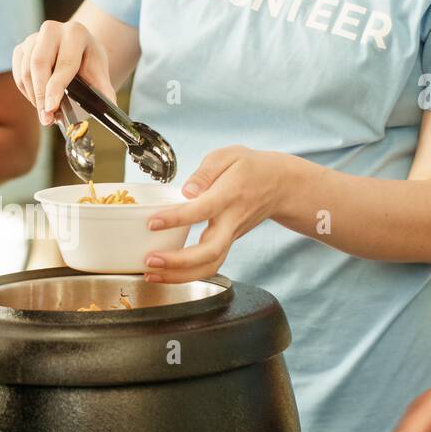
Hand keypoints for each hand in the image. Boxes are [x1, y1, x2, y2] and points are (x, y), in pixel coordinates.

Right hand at [12, 20, 117, 125]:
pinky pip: (18, 74)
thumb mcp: (100, 73)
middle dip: (41, 95)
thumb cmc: (88, 62)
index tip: (51, 107)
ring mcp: (33, 38)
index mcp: (76, 33)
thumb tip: (110, 108)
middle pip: (39, 64)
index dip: (56, 87)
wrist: (76, 49)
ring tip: (47, 112)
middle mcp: (52, 30)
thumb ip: (104, 91)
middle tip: (46, 118)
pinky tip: (39, 99)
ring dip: (34, 96)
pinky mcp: (21, 48)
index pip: (64, 62)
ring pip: (26, 71)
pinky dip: (26, 91)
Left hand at [143, 146, 286, 282]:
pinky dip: (186, 274)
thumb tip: (186, 191)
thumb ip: (205, 172)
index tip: (153, 223)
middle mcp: (231, 221)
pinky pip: (209, 265)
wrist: (279, 185)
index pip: (202, 210)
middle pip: (210, 251)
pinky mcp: (228, 244)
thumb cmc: (250, 168)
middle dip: (179, 261)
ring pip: (211, 266)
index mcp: (229, 195)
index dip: (177, 218)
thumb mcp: (229, 155)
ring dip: (180, 276)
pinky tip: (164, 273)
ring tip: (151, 274)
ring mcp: (231, 236)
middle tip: (151, 260)